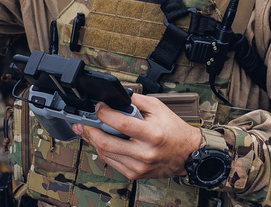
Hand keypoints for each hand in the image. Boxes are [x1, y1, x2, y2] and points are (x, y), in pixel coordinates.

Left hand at [73, 93, 202, 179]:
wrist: (188, 154)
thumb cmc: (174, 130)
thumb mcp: (158, 108)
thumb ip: (135, 100)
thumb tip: (115, 96)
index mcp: (152, 134)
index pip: (121, 124)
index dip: (104, 114)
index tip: (97, 106)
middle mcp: (145, 153)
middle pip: (107, 143)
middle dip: (90, 130)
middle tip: (82, 122)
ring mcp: (139, 166)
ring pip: (106, 153)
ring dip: (93, 140)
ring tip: (86, 130)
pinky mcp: (135, 174)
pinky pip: (111, 162)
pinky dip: (102, 151)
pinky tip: (99, 142)